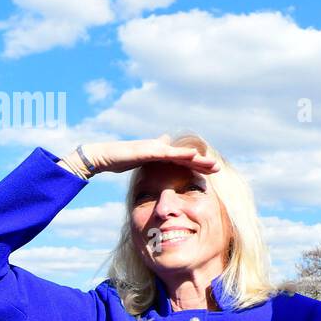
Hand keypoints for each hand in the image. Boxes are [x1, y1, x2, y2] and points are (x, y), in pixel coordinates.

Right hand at [67, 135, 217, 176]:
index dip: (197, 166)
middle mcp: (160, 148)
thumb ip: (152, 161)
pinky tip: (193, 155)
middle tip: (218, 169)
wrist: (103, 157)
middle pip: (186, 157)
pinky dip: (180, 154)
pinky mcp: (149, 150)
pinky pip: (168, 153)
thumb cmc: (120, 160)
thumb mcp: (141, 163)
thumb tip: (160, 155)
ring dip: (197, 159)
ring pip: (180, 155)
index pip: (183, 161)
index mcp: (160, 155)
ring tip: (212, 163)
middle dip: (202, 163)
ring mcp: (155, 148)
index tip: (212, 172)